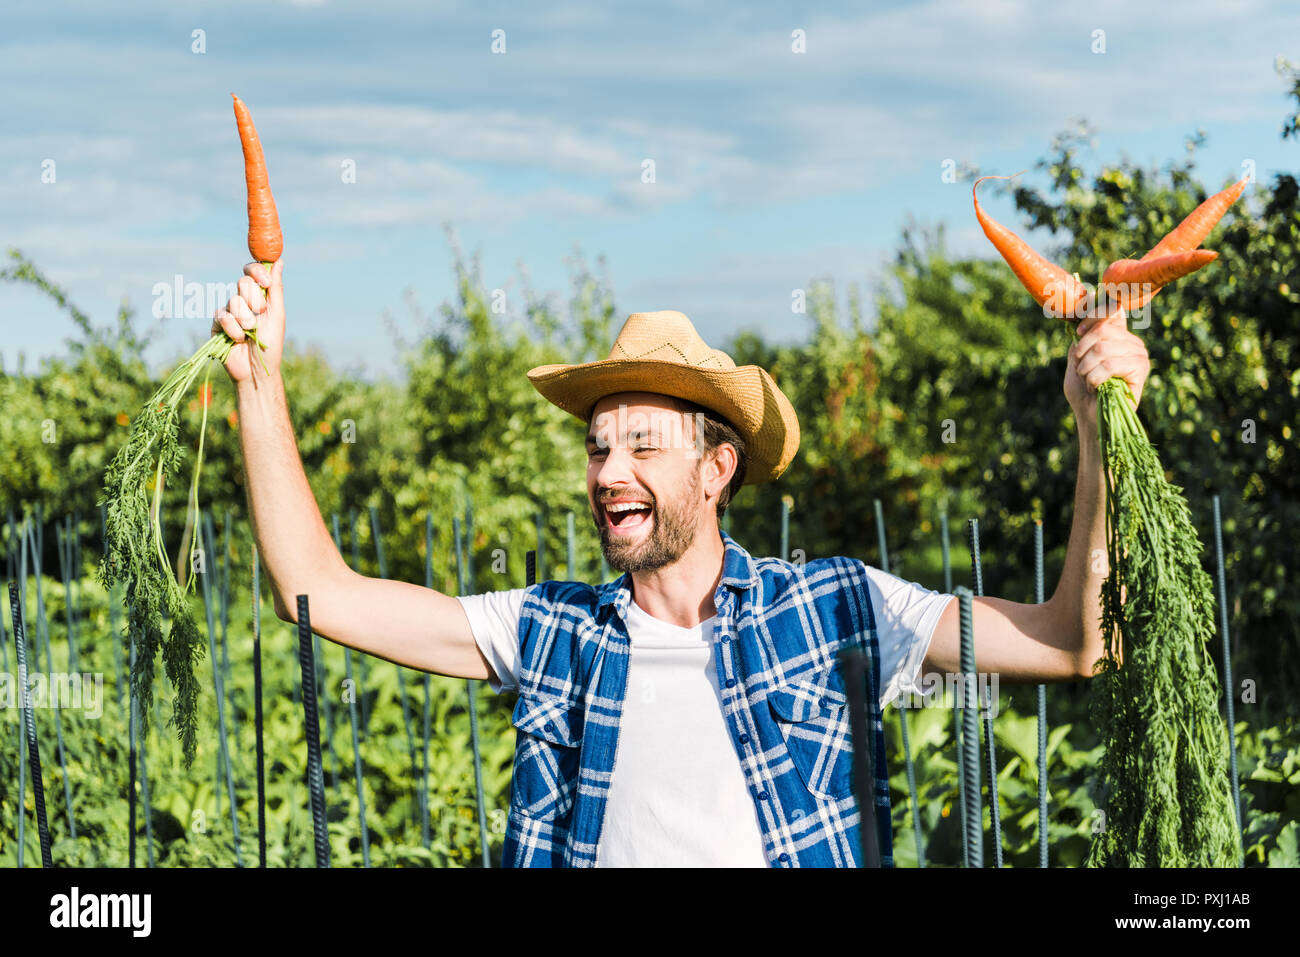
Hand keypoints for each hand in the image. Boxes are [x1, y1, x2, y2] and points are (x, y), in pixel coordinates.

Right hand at [212, 260, 283, 382]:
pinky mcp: (217, 325)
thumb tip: (279, 261)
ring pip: (233, 300)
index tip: (265, 281)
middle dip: (254, 299)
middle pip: (243, 282)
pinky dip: (233, 329)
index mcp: (259, 297)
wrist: (256, 370)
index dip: (256, 271)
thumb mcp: (277, 315)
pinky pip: (222, 316)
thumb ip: (276, 289)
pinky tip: (238, 340)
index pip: (252, 272)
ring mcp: (229, 312)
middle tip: (260, 314)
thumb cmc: (270, 345)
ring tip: (250, 333)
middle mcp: (243, 301)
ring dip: (246, 319)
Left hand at [1064, 306, 1150, 425]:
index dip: (1093, 315)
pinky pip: (1110, 364)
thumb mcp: (1076, 358)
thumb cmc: (1082, 390)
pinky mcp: (1141, 369)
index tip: (1077, 334)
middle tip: (1080, 369)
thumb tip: (1084, 311)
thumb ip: (1081, 337)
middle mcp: (1131, 341)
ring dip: (1086, 368)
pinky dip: (1094, 377)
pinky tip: (1096, 387)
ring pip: (1103, 348)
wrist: (1089, 416)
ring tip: (1088, 380)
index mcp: (1117, 335)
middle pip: (1102, 330)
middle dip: (1082, 351)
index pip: (1112, 310)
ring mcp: (1138, 354)